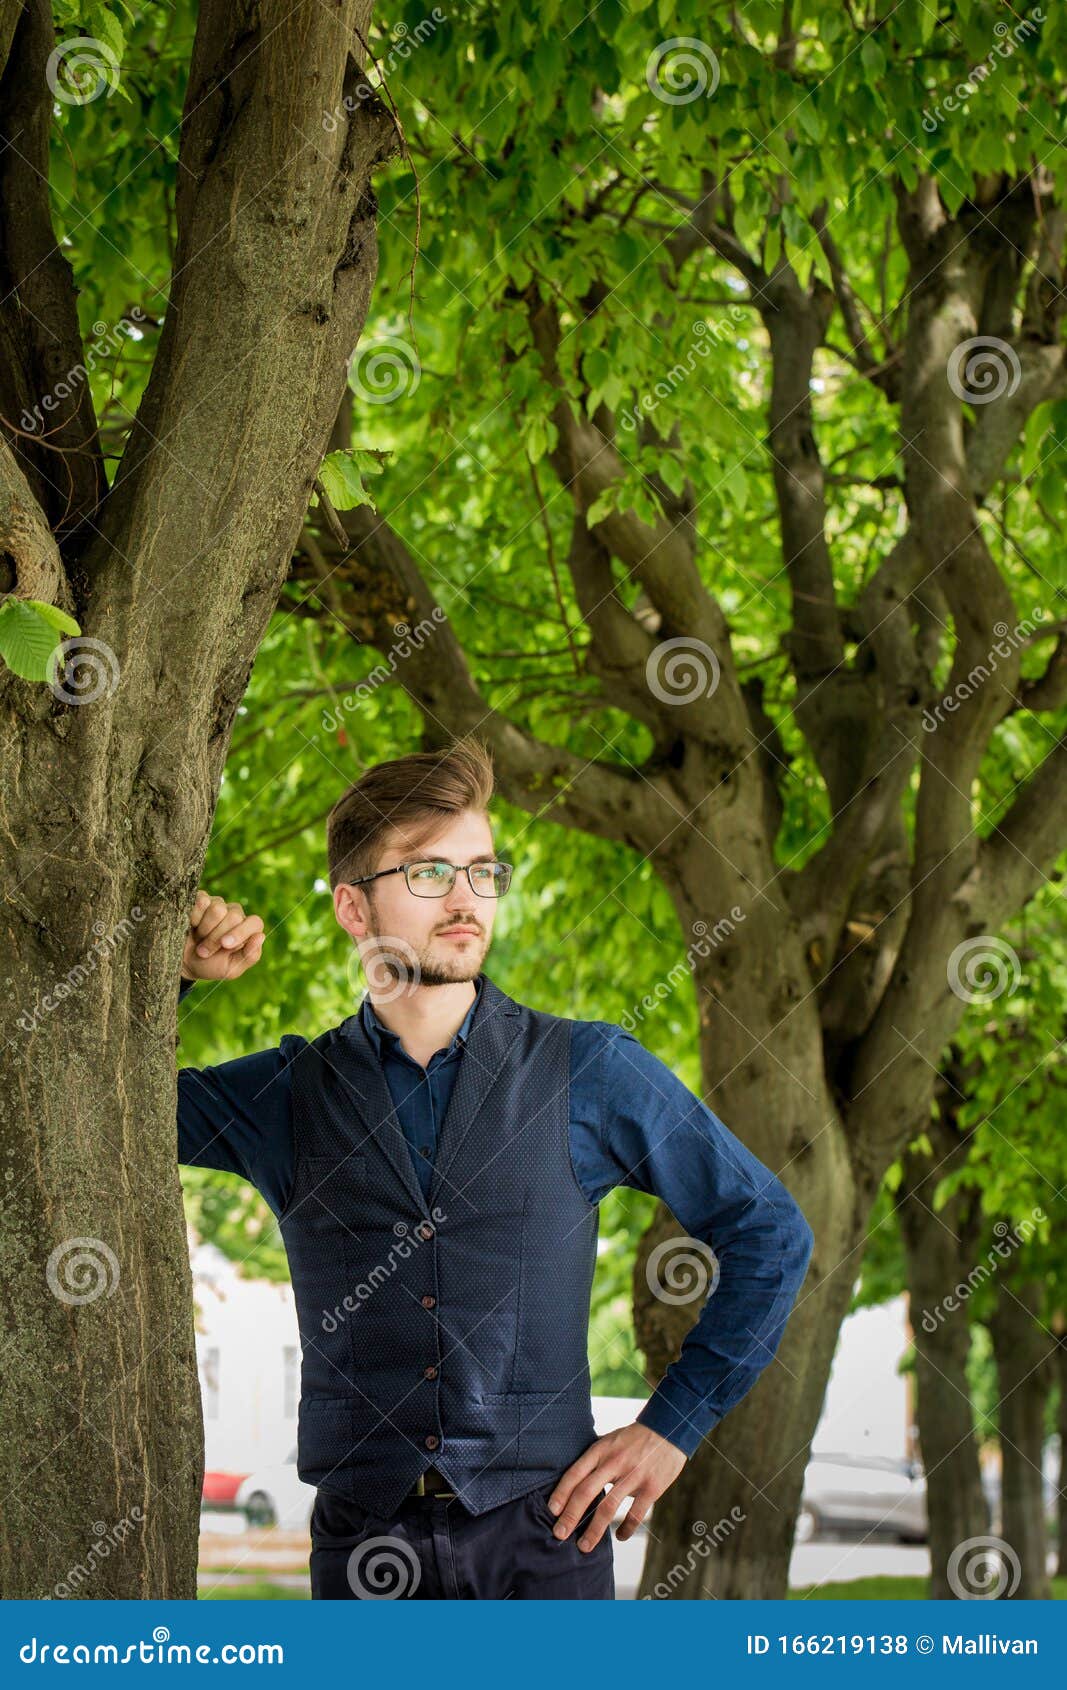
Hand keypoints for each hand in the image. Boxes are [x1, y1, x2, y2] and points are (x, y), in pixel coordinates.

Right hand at [181, 890, 264, 982]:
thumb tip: (261, 936)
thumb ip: (250, 955)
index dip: (241, 933)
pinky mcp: (201, 899)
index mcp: (248, 929)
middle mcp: (236, 913)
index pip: (255, 922)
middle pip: (234, 917)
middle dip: (216, 938)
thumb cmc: (211, 965)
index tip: (225, 945)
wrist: (183, 963)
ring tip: (199, 938)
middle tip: (205, 951)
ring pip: (217, 908)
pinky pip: (201, 901)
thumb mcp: (232, 968)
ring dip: (205, 929)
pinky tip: (191, 925)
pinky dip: (194, 917)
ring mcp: (218, 904)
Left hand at [543, 1421, 686, 1551]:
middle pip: (586, 1492)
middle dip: (570, 1516)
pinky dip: (626, 1528)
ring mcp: (634, 1475)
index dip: (561, 1493)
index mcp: (601, 1450)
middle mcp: (614, 1462)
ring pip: (608, 1507)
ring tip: (584, 1546)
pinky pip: (635, 1513)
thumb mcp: (610, 1440)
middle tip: (559, 1534)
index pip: (575, 1473)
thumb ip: (595, 1459)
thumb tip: (573, 1481)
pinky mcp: (652, 1487)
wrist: (669, 1429)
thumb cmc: (634, 1438)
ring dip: (594, 1530)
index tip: (551, 1511)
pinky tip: (620, 1537)